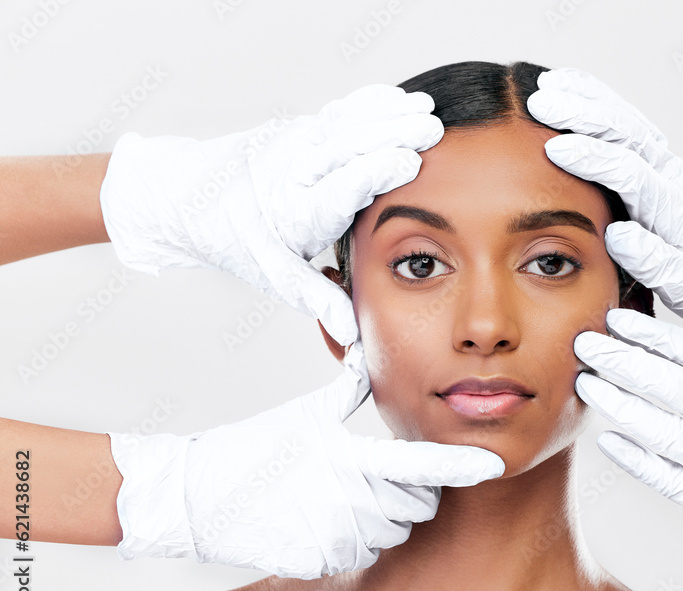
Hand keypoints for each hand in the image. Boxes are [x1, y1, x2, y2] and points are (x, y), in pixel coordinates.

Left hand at [100, 84, 442, 345]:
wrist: (189, 198)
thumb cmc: (239, 240)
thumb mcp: (276, 275)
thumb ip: (319, 298)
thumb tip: (354, 335)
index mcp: (294, 213)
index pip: (337, 189)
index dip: (373, 174)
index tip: (408, 164)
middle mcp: (292, 172)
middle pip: (345, 147)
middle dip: (390, 135)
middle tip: (431, 131)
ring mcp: (293, 144)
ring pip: (343, 122)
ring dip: (386, 113)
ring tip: (426, 110)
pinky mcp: (296, 128)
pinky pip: (338, 112)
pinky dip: (370, 102)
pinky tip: (400, 98)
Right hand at [111, 343, 503, 578]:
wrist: (199, 497)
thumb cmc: (254, 446)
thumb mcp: (306, 413)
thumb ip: (350, 388)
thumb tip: (369, 355)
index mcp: (349, 457)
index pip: (422, 465)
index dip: (463, 465)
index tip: (492, 463)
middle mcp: (349, 499)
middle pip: (417, 506)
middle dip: (413, 493)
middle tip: (384, 478)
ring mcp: (335, 534)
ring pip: (394, 532)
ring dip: (385, 517)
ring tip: (351, 497)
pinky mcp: (320, 560)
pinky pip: (364, 554)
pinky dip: (359, 540)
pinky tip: (331, 520)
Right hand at [527, 67, 682, 341]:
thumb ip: (660, 267)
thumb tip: (618, 236)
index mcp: (677, 212)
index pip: (632, 174)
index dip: (594, 159)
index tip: (555, 150)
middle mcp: (672, 180)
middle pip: (628, 135)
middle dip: (584, 116)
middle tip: (539, 104)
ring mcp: (667, 168)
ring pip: (627, 124)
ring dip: (588, 102)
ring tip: (545, 88)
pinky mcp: (660, 167)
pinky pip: (628, 129)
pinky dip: (599, 106)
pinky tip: (570, 94)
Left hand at [573, 288, 682, 590]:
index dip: (654, 336)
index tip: (617, 319)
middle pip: (671, 387)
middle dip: (623, 362)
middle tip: (583, 342)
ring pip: (662, 430)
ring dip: (619, 404)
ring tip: (585, 382)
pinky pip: (667, 478)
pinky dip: (635, 459)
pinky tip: (608, 440)